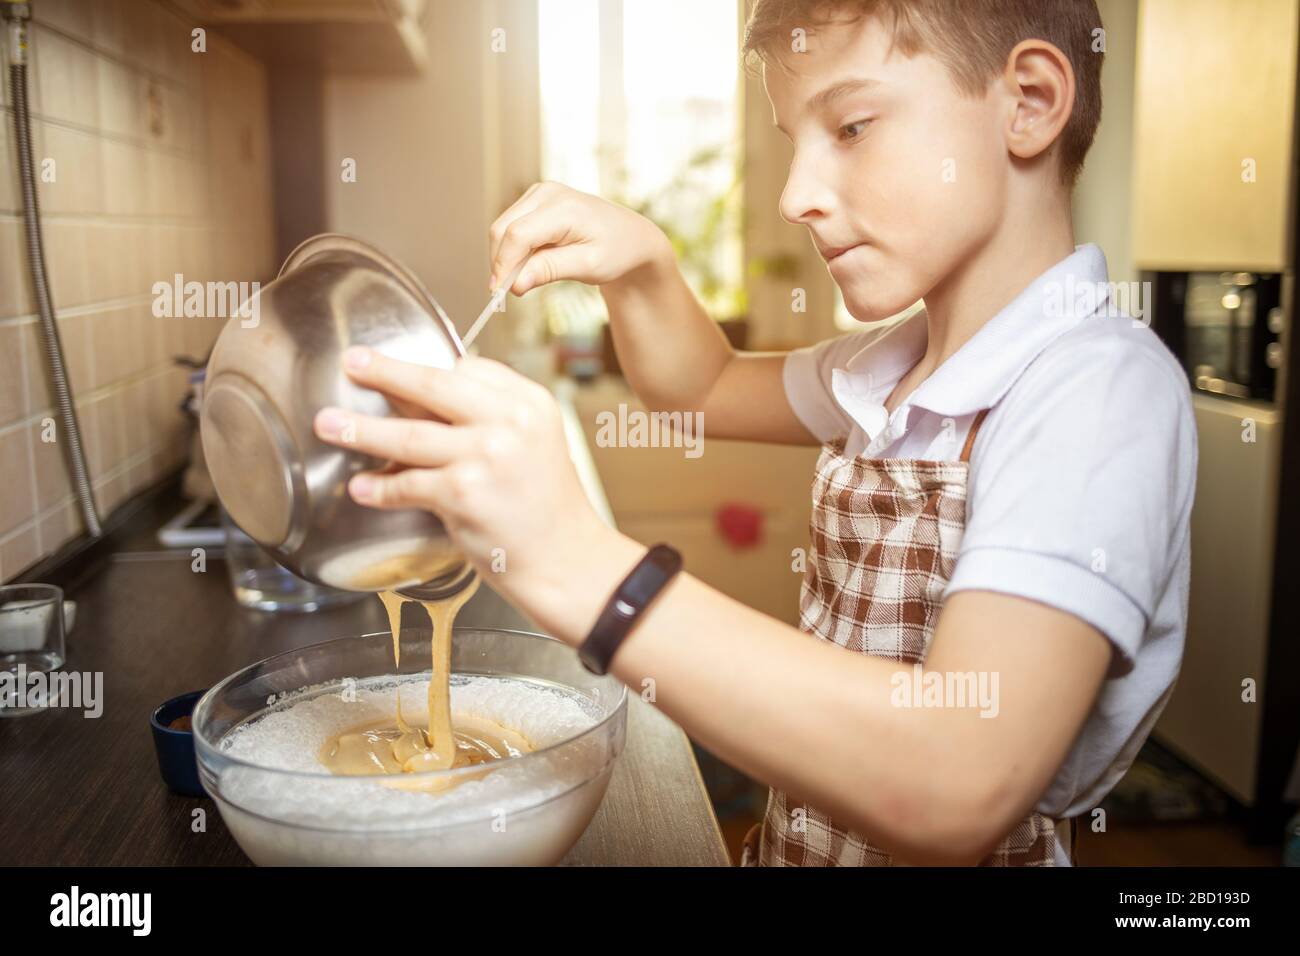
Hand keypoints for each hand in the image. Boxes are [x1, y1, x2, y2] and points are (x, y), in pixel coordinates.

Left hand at [312, 346, 627, 626]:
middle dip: (385, 372)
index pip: (470, 368)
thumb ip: (495, 417)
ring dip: (361, 429)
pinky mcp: (463, 494)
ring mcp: (486, 456)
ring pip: (408, 434)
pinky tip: (361, 488)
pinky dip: (380, 488)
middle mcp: (510, 422)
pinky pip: (407, 484)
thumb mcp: (538, 443)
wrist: (567, 563)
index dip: (429, 372)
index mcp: (529, 403)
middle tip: (352, 362)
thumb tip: (430, 399)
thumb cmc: (547, 508)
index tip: (397, 370)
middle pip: (433, 386)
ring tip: (329, 424)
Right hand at [489, 181, 672, 294]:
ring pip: (502, 228)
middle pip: (502, 230)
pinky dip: (514, 250)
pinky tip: (532, 264)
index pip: (517, 235)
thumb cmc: (615, 251)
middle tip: (510, 292)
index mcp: (564, 207)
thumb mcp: (588, 266)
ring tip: (528, 278)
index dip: (504, 266)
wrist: (629, 236)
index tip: (499, 294)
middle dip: (501, 263)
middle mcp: (547, 193)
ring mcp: (539, 193)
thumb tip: (513, 284)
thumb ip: (549, 271)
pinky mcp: (535, 200)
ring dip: (506, 257)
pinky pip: (511, 227)